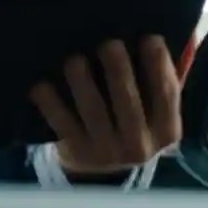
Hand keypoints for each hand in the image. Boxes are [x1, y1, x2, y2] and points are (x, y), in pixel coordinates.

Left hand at [29, 36, 182, 177]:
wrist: (104, 171)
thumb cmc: (134, 123)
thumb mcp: (155, 112)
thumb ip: (159, 82)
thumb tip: (156, 36)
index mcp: (166, 131)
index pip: (166, 94)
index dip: (159, 66)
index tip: (150, 38)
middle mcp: (138, 145)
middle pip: (128, 103)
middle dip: (119, 72)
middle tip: (109, 44)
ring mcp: (106, 151)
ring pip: (93, 112)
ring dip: (83, 83)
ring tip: (74, 60)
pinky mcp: (77, 152)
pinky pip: (62, 125)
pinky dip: (50, 105)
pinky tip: (41, 86)